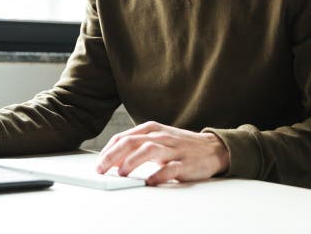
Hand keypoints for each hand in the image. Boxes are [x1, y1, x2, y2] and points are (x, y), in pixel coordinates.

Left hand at [96, 121, 229, 185]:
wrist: (212, 148)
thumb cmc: (180, 145)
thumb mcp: (158, 139)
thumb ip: (137, 146)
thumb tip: (113, 160)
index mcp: (152, 129)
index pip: (123, 137)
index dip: (108, 150)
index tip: (98, 164)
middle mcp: (161, 136)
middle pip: (132, 142)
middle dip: (113, 156)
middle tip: (101, 169)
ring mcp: (173, 149)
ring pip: (149, 150)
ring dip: (132, 162)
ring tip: (122, 174)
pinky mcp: (185, 163)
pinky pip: (170, 168)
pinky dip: (158, 175)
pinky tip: (148, 181)